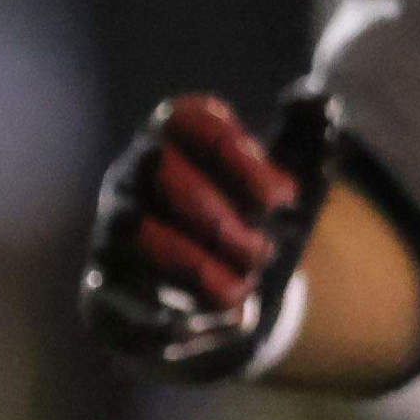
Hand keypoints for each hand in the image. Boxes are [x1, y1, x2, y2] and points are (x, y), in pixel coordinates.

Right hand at [82, 91, 322, 382]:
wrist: (193, 298)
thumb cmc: (239, 228)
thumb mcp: (273, 183)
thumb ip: (304, 137)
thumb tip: (317, 98)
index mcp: (169, 140)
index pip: (188, 120)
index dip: (237, 155)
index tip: (283, 197)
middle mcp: (129, 178)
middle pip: (161, 170)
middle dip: (220, 216)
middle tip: (263, 252)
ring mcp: (108, 234)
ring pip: (141, 234)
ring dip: (201, 267)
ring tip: (242, 289)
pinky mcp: (102, 292)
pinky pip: (128, 295)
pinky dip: (184, 316)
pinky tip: (223, 321)